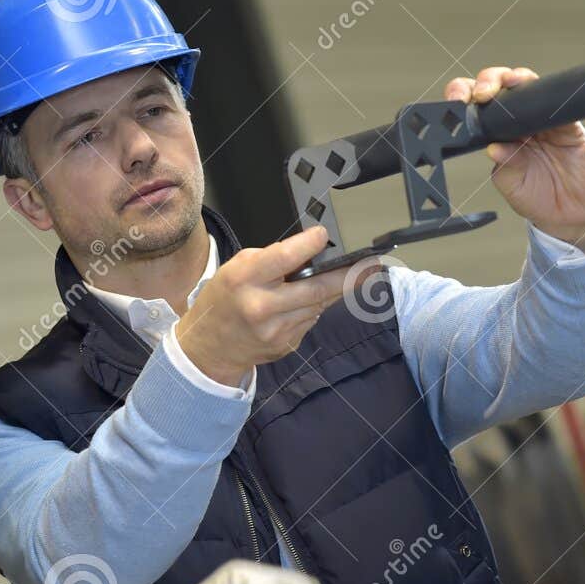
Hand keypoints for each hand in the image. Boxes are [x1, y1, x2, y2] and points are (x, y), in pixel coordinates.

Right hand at [175, 226, 346, 385]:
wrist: (210, 348)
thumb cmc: (224, 299)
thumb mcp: (235, 268)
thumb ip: (271, 259)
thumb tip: (310, 253)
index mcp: (245, 279)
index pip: (283, 258)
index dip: (308, 245)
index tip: (324, 235)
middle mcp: (261, 306)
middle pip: (315, 289)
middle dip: (348, 276)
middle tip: (373, 264)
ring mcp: (276, 330)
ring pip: (318, 305)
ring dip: (335, 290)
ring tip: (356, 275)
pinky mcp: (286, 345)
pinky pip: (311, 320)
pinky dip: (315, 307)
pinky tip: (309, 301)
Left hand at [447, 66, 584, 252]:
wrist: (571, 213)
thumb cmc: (536, 198)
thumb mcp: (512, 186)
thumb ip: (505, 166)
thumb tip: (493, 147)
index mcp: (498, 136)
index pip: (478, 109)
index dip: (466, 98)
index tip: (457, 101)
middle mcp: (518, 123)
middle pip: (500, 88)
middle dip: (489, 81)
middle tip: (484, 93)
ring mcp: (543, 121)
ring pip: (528, 86)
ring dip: (517, 79)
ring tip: (509, 83)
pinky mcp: (568, 125)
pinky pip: (559, 104)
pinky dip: (548, 97)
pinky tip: (539, 98)